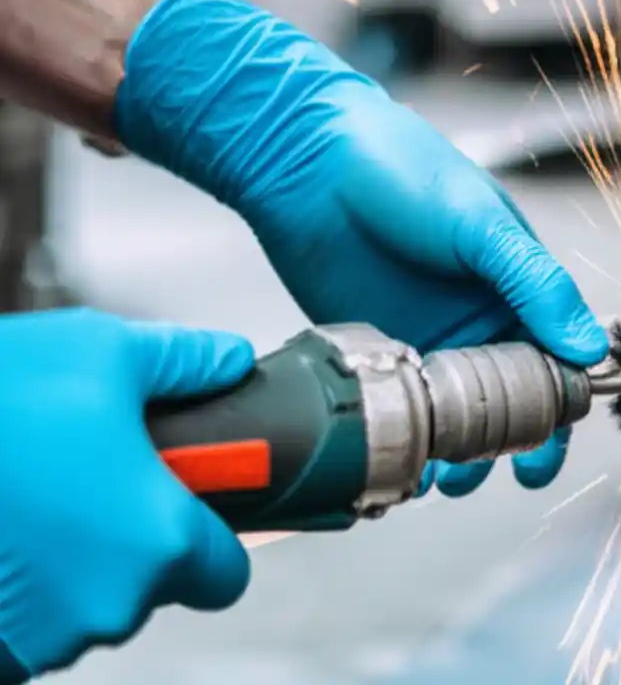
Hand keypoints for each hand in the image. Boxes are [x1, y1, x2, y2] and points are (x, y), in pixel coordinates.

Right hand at [0, 309, 254, 681]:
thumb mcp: (100, 352)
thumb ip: (183, 363)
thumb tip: (229, 361)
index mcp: (162, 540)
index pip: (225, 574)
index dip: (208, 538)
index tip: (182, 506)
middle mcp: (113, 605)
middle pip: (149, 588)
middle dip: (125, 543)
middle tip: (81, 485)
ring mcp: (45, 640)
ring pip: (82, 608)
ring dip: (65, 568)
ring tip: (23, 502)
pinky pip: (23, 627)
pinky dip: (14, 591)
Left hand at [114, 0, 609, 495]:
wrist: (303, 161)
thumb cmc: (402, 170)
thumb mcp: (480, 225)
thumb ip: (535, 286)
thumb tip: (591, 349)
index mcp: (520, 287)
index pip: (561, 355)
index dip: (567, 399)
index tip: (561, 434)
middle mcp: (482, 320)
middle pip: (517, 398)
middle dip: (521, 441)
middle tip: (515, 472)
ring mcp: (432, 339)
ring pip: (464, 413)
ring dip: (466, 450)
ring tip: (453, 474)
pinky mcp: (383, 352)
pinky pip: (410, 407)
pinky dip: (414, 440)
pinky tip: (408, 460)